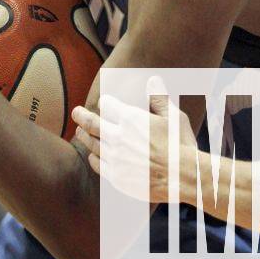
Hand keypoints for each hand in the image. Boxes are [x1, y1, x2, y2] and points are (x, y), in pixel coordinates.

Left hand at [73, 87, 196, 203]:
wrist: (184, 178)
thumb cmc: (181, 145)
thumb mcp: (174, 116)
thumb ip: (159, 98)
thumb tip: (152, 80)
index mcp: (130, 119)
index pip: (108, 105)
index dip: (106, 102)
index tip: (104, 102)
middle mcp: (118, 138)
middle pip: (92, 124)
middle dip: (81, 116)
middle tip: (76, 113)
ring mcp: (116, 159)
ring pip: (92, 145)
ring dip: (84, 136)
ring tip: (79, 132)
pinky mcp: (117, 177)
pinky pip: (99, 165)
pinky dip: (93, 158)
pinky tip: (92, 156)